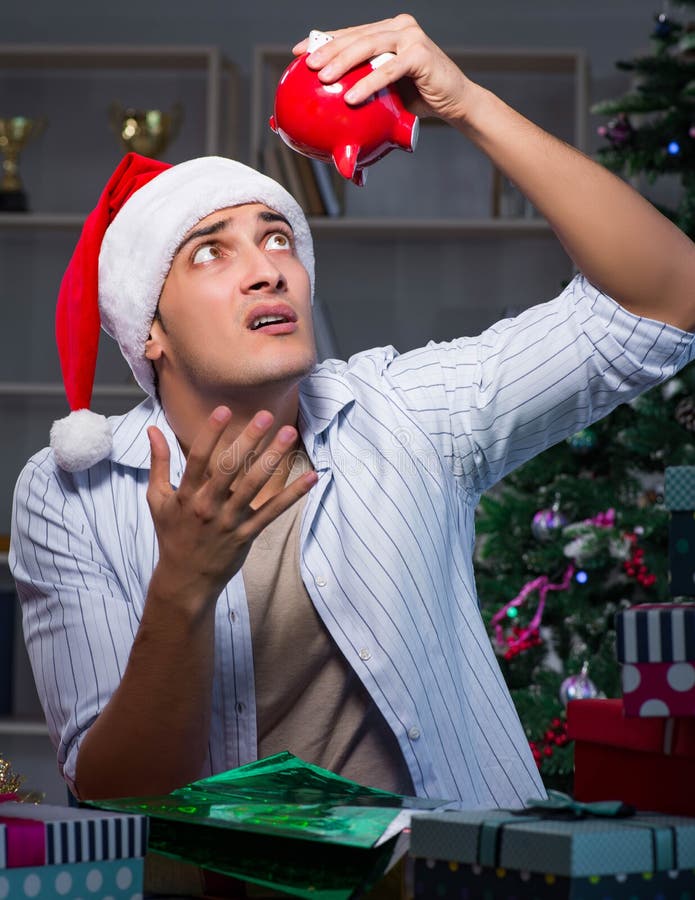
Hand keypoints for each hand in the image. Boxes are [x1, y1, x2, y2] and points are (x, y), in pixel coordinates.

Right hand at [146, 406, 316, 604]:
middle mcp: (207, 505)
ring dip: (273, 459)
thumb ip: (159, 463)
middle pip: (230, 468)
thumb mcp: (157, 499)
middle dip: (249, 440)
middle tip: (266, 415)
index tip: (223, 410)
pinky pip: (272, 511)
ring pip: (254, 486)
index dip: (210, 434)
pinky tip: (311, 477)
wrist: (185, 579)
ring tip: (289, 434)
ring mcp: (229, 521)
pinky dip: (293, 494)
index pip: (198, 458)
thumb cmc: (172, 534)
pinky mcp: (246, 534)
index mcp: (186, 494)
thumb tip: (153, 430)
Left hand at [293, 14, 470, 123]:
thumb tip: (331, 105)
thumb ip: (363, 87)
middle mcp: (399, 27)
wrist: (455, 103)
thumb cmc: (418, 99)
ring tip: (324, 79)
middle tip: (308, 66)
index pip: (349, 33)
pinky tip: (351, 97)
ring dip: (343, 63)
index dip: (322, 41)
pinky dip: (369, 84)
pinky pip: (389, 70)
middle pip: (356, 37)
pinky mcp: (421, 54)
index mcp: (387, 31)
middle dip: (328, 51)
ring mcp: (411, 37)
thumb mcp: (386, 91)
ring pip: (369, 47)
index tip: (298, 53)